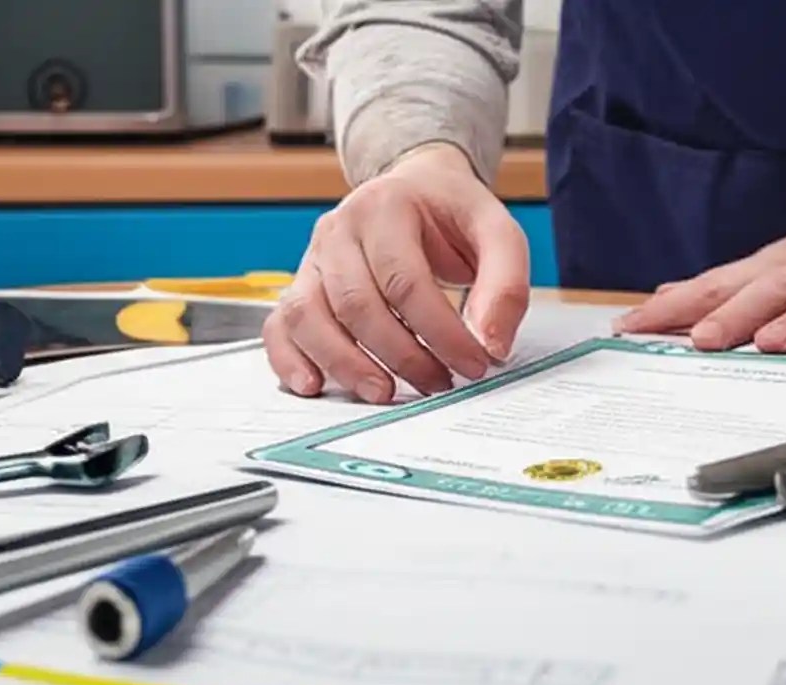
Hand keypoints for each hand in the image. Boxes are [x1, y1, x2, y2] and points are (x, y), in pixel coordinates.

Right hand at [262, 143, 530, 402]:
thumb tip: (491, 345)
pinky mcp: (300, 284)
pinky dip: (289, 359)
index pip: (405, 281)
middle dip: (399, 355)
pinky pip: (280, 325)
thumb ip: (505, 285)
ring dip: (345, 364)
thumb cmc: (451, 215)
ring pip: (309, 317)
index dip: (440, 332)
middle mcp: (339, 229)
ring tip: (383, 393)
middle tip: (438, 384)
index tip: (473, 363)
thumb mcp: (496, 233)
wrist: (415, 190)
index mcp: (386, 206)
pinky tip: (313, 385)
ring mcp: (312, 258)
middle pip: (356, 304)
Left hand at [615, 164, 785, 351]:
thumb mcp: (785, 263)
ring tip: (766, 342)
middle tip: (698, 341)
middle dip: (731, 315)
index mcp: (780, 267)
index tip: (632, 327)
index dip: (676, 308)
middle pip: (768, 290)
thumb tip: (668, 296)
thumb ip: (727, 286)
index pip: (718, 286)